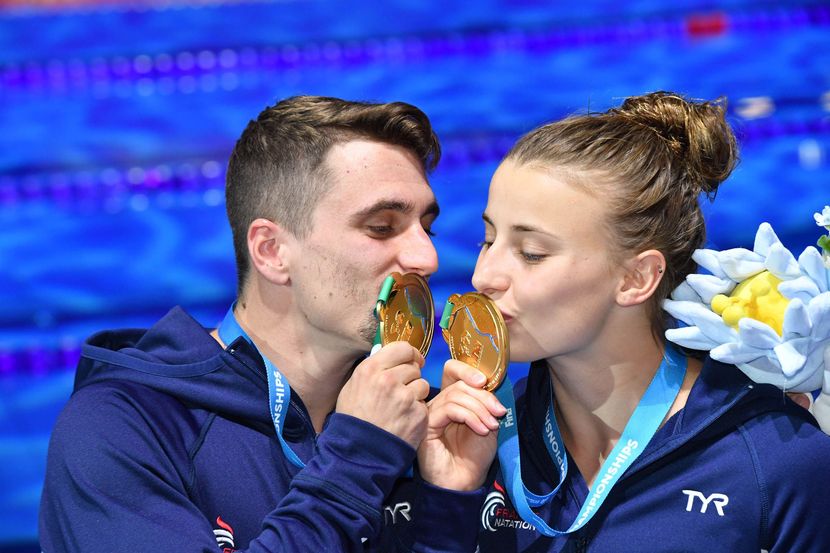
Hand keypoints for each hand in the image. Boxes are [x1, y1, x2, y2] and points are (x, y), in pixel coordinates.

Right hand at [336, 341, 429, 448]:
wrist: (359, 453)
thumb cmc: (353, 419)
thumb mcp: (352, 387)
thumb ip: (371, 368)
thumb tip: (385, 352)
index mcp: (371, 369)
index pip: (403, 348)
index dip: (410, 354)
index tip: (412, 361)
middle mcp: (389, 379)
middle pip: (414, 367)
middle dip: (411, 376)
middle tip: (402, 389)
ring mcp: (405, 397)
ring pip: (423, 384)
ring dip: (416, 394)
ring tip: (401, 407)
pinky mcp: (418, 414)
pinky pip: (425, 404)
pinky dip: (418, 411)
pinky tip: (404, 419)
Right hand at [417, 359, 505, 490]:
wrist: (465, 481)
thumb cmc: (475, 455)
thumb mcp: (487, 422)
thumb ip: (485, 401)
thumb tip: (487, 383)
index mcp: (451, 398)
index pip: (452, 370)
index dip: (467, 369)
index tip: (486, 381)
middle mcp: (438, 403)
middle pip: (458, 383)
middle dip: (483, 395)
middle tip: (499, 412)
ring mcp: (430, 413)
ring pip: (455, 395)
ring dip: (480, 409)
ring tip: (492, 426)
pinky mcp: (426, 425)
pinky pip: (449, 409)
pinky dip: (470, 416)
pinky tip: (481, 429)